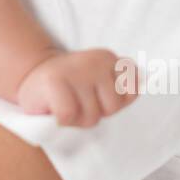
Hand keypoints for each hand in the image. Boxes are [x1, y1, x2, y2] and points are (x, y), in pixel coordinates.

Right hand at [16, 49, 137, 127]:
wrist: (31, 80)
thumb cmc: (71, 89)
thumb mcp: (102, 84)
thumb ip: (124, 86)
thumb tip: (147, 85)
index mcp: (109, 58)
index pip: (132, 92)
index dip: (114, 103)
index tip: (96, 95)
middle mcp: (95, 60)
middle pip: (112, 108)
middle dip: (95, 113)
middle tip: (77, 101)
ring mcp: (75, 70)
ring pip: (91, 116)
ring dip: (76, 119)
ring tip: (64, 104)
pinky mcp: (55, 82)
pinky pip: (68, 116)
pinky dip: (60, 120)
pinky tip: (53, 108)